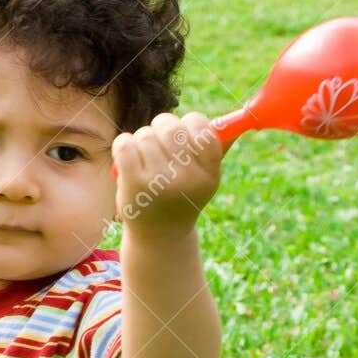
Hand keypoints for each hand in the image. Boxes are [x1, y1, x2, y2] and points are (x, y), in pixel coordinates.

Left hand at [112, 111, 222, 238]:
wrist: (159, 234)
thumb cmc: (182, 197)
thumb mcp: (205, 179)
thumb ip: (215, 151)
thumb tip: (233, 124)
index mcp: (209, 173)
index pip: (203, 130)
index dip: (189, 122)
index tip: (183, 134)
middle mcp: (187, 178)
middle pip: (171, 128)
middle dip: (161, 126)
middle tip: (158, 138)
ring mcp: (159, 182)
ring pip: (145, 135)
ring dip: (141, 139)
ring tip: (144, 155)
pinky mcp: (134, 184)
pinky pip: (124, 144)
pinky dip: (123, 144)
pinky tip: (126, 154)